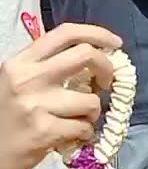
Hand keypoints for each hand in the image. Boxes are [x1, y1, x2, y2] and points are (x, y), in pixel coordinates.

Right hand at [0, 24, 120, 168]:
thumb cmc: (6, 116)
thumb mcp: (17, 81)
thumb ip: (47, 66)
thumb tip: (94, 57)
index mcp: (21, 62)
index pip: (66, 33)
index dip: (97, 34)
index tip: (115, 43)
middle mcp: (27, 78)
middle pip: (86, 55)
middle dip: (107, 68)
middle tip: (105, 83)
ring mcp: (35, 105)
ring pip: (91, 99)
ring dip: (93, 112)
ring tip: (79, 119)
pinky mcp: (43, 131)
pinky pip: (83, 127)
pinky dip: (85, 132)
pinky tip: (72, 135)